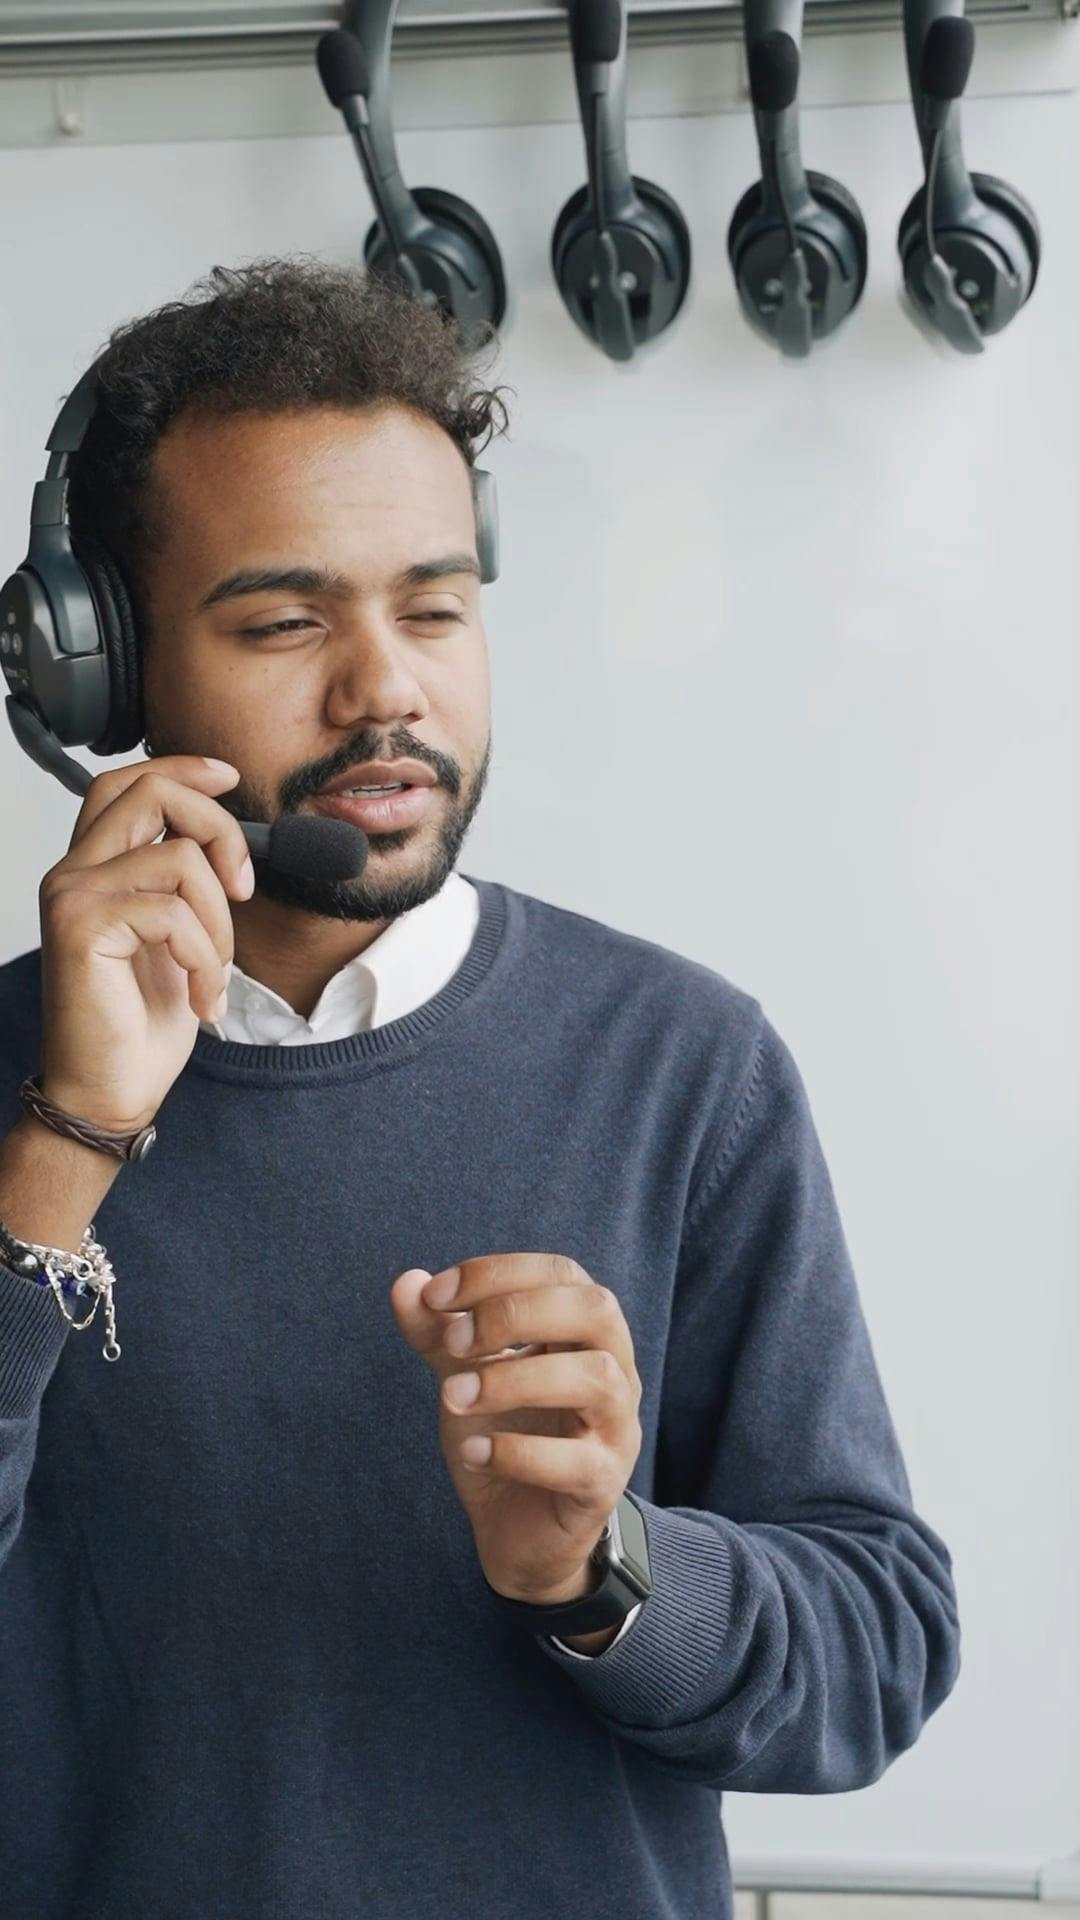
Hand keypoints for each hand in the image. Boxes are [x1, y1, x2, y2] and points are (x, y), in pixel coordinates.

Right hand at [37, 756, 254, 1132]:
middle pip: (151, 792)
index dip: (181, 769)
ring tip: (214, 974)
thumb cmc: (141, 1022)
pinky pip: (175, 912)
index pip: (127, 784)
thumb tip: (229, 840)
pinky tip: (202, 997)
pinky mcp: (83, 927)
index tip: (229, 777)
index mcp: (94, 868)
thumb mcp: (179, 937)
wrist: (111, 1090)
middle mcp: (74, 873)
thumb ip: (185, 884)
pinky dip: (206, 957)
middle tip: (243, 890)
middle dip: (219, 829)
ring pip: (179, 857)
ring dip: (220, 921)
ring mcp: (72, 896)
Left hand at [390, 1255, 642, 1604]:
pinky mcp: (603, 1484)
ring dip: (514, 1379)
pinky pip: (577, 1461)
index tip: (435, 1295)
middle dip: (516, 1314)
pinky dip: (517, 1453)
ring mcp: (616, 1427)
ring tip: (453, 1397)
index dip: (498, 1273)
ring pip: (595, 1378)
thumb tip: (406, 1283)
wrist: (518, 1533)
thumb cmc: (505, 1435)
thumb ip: (438, 1333)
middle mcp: (614, 1370)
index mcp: (583, 1334)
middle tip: (455, 1343)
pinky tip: (472, 1454)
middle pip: (595, 1310)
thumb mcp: (465, 1376)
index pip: (561, 1274)